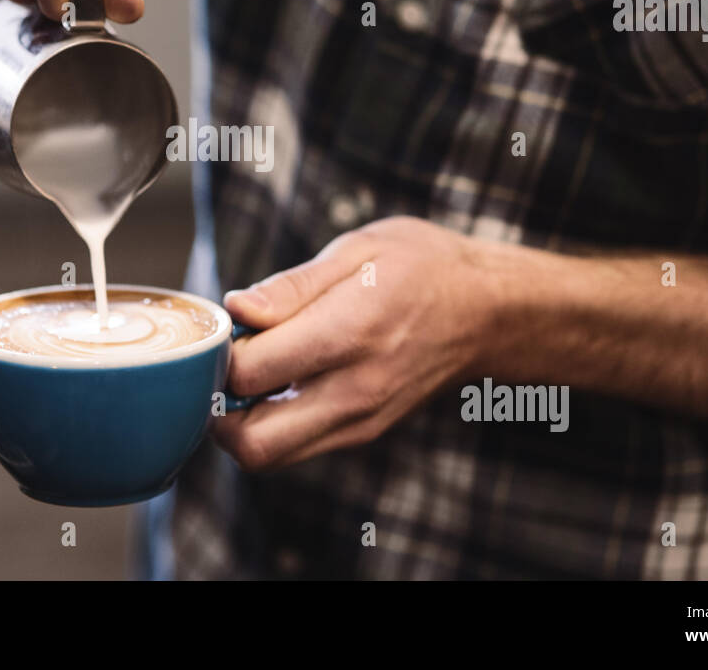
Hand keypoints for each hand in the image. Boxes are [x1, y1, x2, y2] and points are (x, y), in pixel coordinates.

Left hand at [214, 216, 508, 470]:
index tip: (228, 326)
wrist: (489, 311)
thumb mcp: (357, 251)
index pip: (248, 373)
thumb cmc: (422, 267)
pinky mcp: (363, 433)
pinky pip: (297, 448)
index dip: (219, 351)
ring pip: (271, 456)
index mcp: (348, 335)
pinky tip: (283, 380)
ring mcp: (361, 422)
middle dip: (218, 408)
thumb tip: (235, 310)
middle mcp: (354, 392)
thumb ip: (290, 287)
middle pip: (252, 444)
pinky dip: (272, 424)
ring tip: (255, 370)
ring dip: (243, 422)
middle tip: (224, 365)